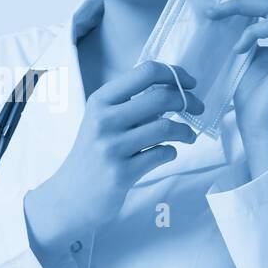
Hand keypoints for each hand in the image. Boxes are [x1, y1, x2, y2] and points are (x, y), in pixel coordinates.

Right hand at [24, 60, 203, 252]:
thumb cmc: (92, 155)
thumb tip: (173, 89)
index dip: (175, 74)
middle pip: (161, 97)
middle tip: (197, 108)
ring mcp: (111, 147)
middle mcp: (104, 120)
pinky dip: (172, 152)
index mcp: (100, 100)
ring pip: (166, 127)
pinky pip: (162, 154)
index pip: (145, 71)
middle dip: (188, 101)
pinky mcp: (120, 173)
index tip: (189, 83)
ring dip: (185, 130)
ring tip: (188, 136)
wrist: (70, 196)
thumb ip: (129, 104)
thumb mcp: (101, 121)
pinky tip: (168, 153)